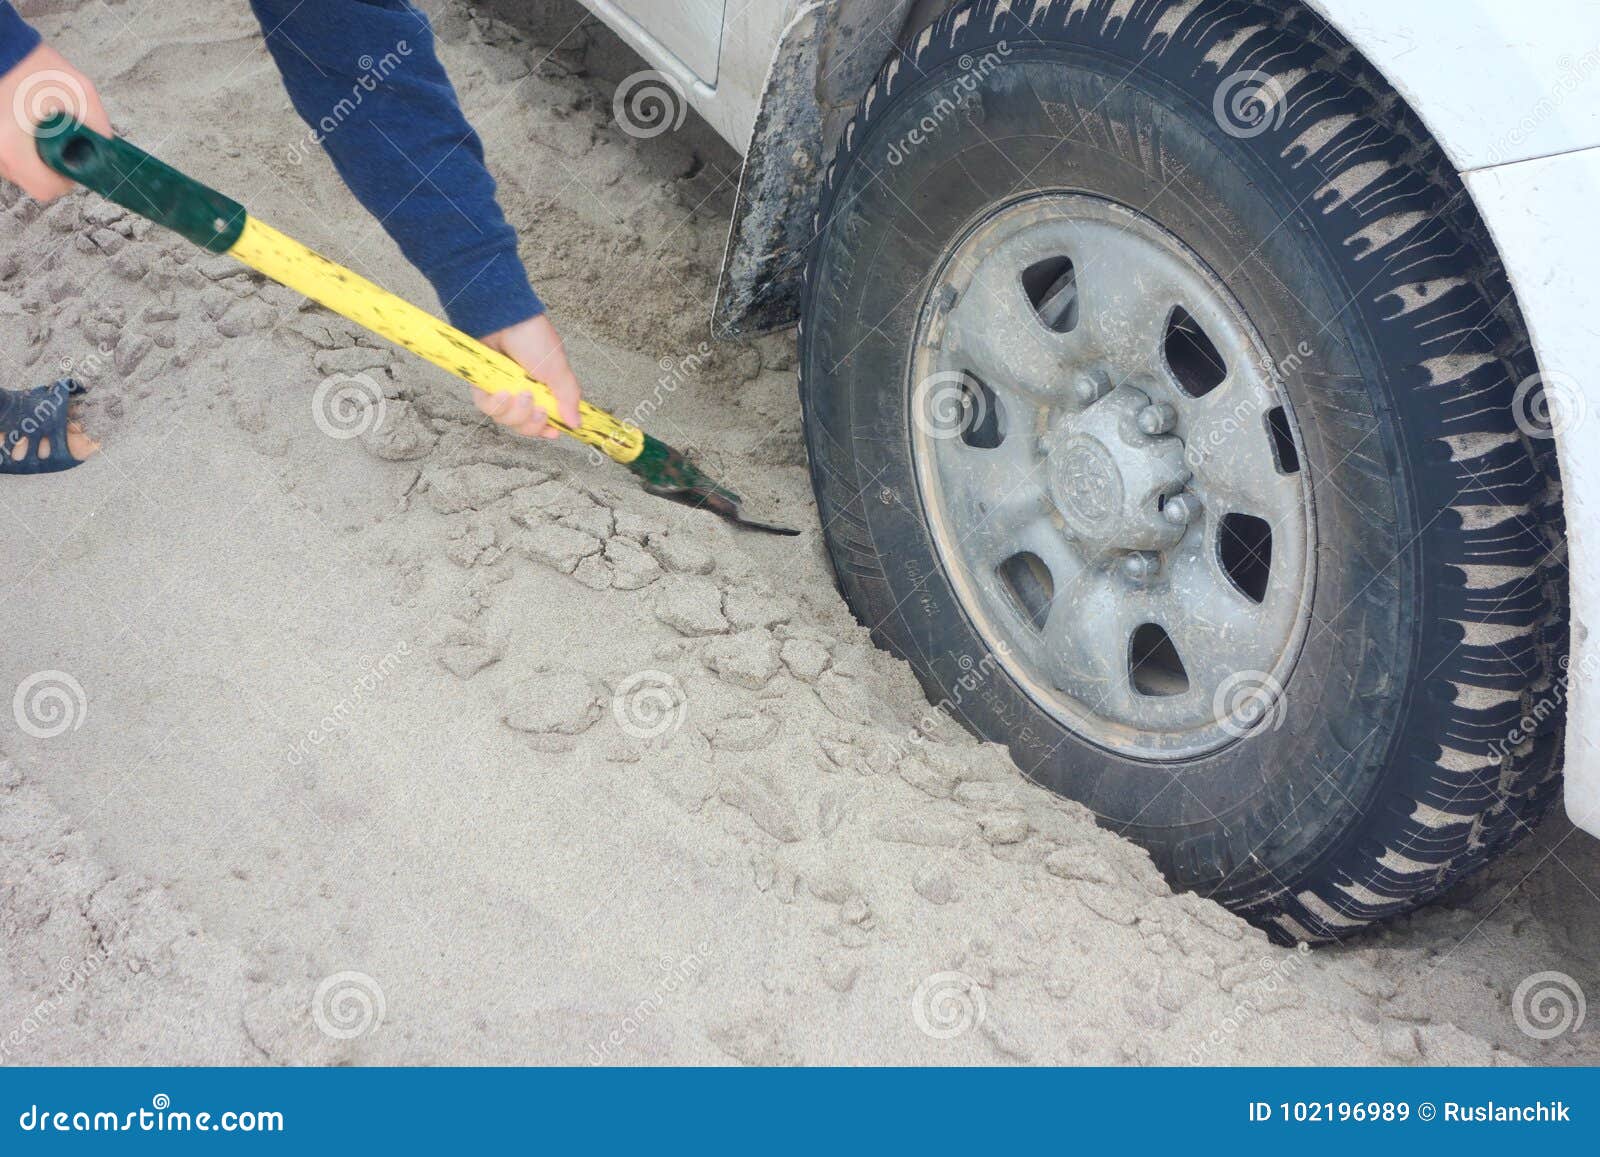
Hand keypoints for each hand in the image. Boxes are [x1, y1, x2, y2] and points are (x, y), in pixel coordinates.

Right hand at [0, 43, 111, 201]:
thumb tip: (107, 151)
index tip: (70, 163)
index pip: (46, 189)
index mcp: (14, 148)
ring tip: (35, 124)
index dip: (65, 179)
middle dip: (47, 163)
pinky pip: (3, 153)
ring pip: (14, 168)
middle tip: (54, 137)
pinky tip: (21, 122)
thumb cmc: (31, 65)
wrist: (0, 47)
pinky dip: (16, 144)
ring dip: (30, 153)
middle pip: (29, 179)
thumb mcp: (80, 93)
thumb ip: (98, 126)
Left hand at [474, 313, 582, 439]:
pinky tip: (502, 392)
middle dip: (532, 422)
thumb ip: (568, 398)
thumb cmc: (533, 338)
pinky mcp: (484, 385)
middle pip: (525, 425)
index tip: (553, 432)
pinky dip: (495, 404)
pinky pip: (487, 407)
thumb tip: (576, 423)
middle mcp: (523, 392)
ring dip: (515, 412)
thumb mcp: (558, 370)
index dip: (547, 429)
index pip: (545, 419)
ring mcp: (503, 389)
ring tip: (520, 393)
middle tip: (537, 408)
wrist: (504, 319)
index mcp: (544, 389)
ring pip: (506, 419)